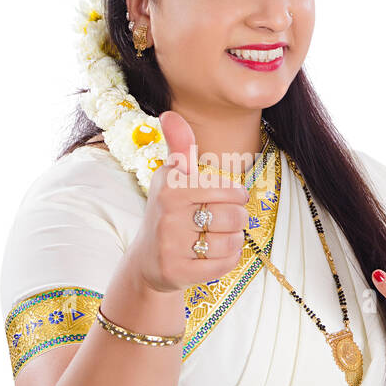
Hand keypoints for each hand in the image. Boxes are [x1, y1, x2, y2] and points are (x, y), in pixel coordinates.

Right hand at [127, 110, 250, 293]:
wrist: (148, 259)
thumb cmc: (170, 211)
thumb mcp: (172, 177)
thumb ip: (178, 146)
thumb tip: (169, 114)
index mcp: (171, 186)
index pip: (230, 190)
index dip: (237, 196)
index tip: (227, 198)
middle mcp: (166, 214)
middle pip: (234, 217)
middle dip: (237, 220)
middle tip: (222, 221)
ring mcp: (169, 245)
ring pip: (231, 242)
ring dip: (232, 241)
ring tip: (216, 237)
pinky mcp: (176, 272)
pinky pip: (223, 265)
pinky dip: (227, 260)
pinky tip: (213, 255)